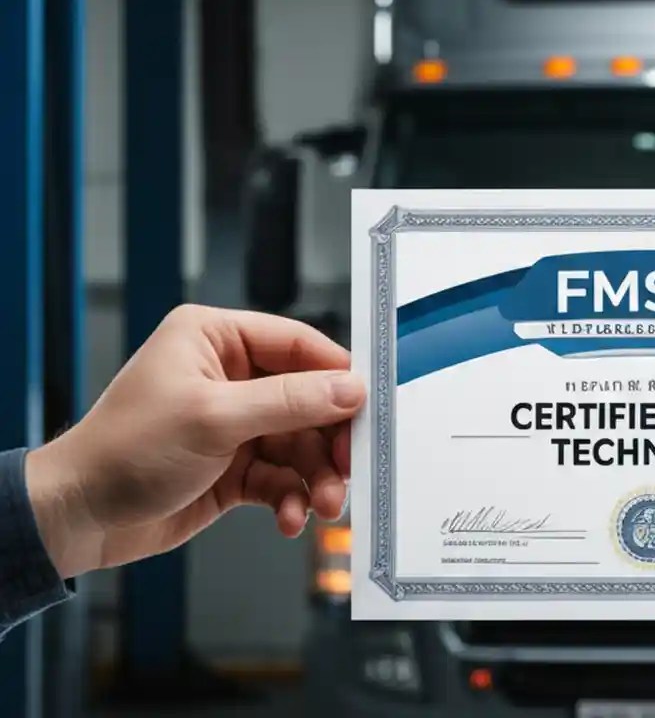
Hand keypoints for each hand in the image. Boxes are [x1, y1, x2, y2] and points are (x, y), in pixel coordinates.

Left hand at [25, 305, 366, 577]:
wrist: (80, 517)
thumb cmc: (123, 451)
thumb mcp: (215, 418)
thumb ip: (290, 402)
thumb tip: (350, 388)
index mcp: (215, 339)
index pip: (298, 344)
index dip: (337, 375)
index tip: (370, 405)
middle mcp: (228, 376)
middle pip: (309, 400)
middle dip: (329, 442)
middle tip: (349, 468)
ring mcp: (234, 422)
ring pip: (301, 445)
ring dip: (317, 478)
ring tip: (324, 505)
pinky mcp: (235, 466)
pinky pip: (284, 477)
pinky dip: (293, 498)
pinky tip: (291, 518)